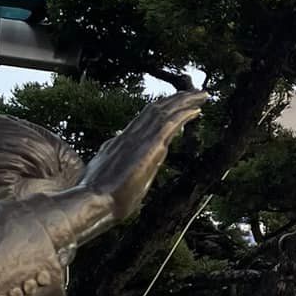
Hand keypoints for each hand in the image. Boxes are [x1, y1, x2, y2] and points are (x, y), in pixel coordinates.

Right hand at [77, 91, 208, 227]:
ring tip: (201, 95)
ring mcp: (139, 139)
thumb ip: (112, 159)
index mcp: (121, 141)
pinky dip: (183, 115)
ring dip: (184, 102)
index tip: (175, 103)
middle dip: (176, 99)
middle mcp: (130, 135)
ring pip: (165, 112)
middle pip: (156, 109)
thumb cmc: (98, 197)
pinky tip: (196, 110)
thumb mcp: (104, 172)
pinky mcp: (150, 146)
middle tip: (195, 93)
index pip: (143, 118)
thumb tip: (114, 150)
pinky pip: (170, 124)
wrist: (94, 202)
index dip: (161, 108)